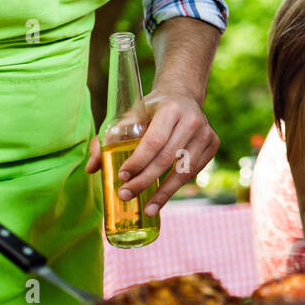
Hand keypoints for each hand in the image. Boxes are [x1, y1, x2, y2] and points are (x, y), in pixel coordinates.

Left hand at [85, 89, 218, 214]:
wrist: (183, 96)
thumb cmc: (152, 110)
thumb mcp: (130, 117)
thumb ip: (108, 140)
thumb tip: (91, 168)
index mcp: (170, 109)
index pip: (153, 141)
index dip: (138, 161)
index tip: (122, 176)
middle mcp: (192, 120)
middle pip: (167, 158)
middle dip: (144, 180)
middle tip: (125, 195)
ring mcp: (206, 133)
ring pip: (184, 170)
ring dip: (163, 192)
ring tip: (147, 209)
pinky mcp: (213, 144)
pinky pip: (193, 172)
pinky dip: (177, 186)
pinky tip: (162, 197)